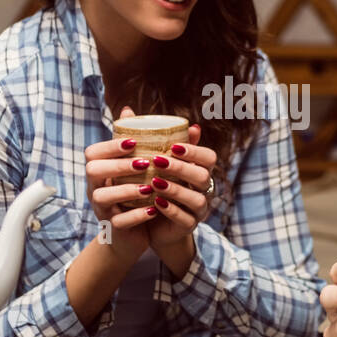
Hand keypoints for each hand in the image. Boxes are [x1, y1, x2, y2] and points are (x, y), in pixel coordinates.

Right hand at [84, 105, 157, 263]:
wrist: (133, 233)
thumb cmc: (134, 193)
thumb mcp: (135, 167)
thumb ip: (134, 140)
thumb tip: (130, 109)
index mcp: (99, 170)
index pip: (93, 152)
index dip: (111, 146)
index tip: (134, 142)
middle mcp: (95, 187)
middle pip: (93, 171)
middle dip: (118, 165)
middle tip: (145, 163)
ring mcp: (101, 208)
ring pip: (102, 196)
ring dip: (126, 190)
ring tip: (149, 187)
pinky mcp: (111, 227)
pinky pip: (118, 222)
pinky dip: (136, 216)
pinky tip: (154, 210)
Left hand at [145, 121, 216, 254]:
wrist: (150, 224)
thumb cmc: (151, 187)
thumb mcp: (148, 163)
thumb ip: (142, 139)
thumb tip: (128, 110)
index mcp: (198, 169)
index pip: (209, 157)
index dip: (195, 151)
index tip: (173, 146)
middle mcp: (203, 189)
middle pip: (204, 176)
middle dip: (182, 168)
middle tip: (159, 161)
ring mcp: (198, 209)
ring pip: (197, 198)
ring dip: (176, 189)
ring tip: (155, 182)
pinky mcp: (188, 226)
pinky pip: (185, 219)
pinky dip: (171, 210)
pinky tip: (156, 203)